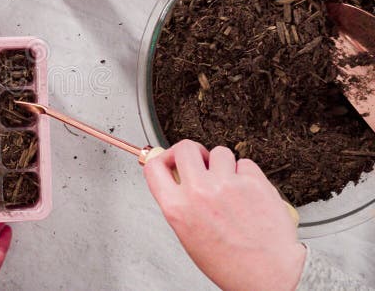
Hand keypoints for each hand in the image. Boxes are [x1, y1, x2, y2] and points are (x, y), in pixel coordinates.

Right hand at [144, 139, 305, 290]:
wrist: (267, 274)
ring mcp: (227, 184)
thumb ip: (179, 204)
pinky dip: (245, 174)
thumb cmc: (230, 262)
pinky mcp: (253, 182)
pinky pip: (245, 163)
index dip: (162, 157)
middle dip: (193, 152)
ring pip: (219, 152)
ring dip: (222, 164)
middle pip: (185, 147)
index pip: (154, 166)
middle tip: (199, 161)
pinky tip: (247, 192)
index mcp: (178, 208)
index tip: (169, 158)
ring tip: (229, 185)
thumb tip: (177, 179)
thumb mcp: (188, 235)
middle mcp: (199, 192)